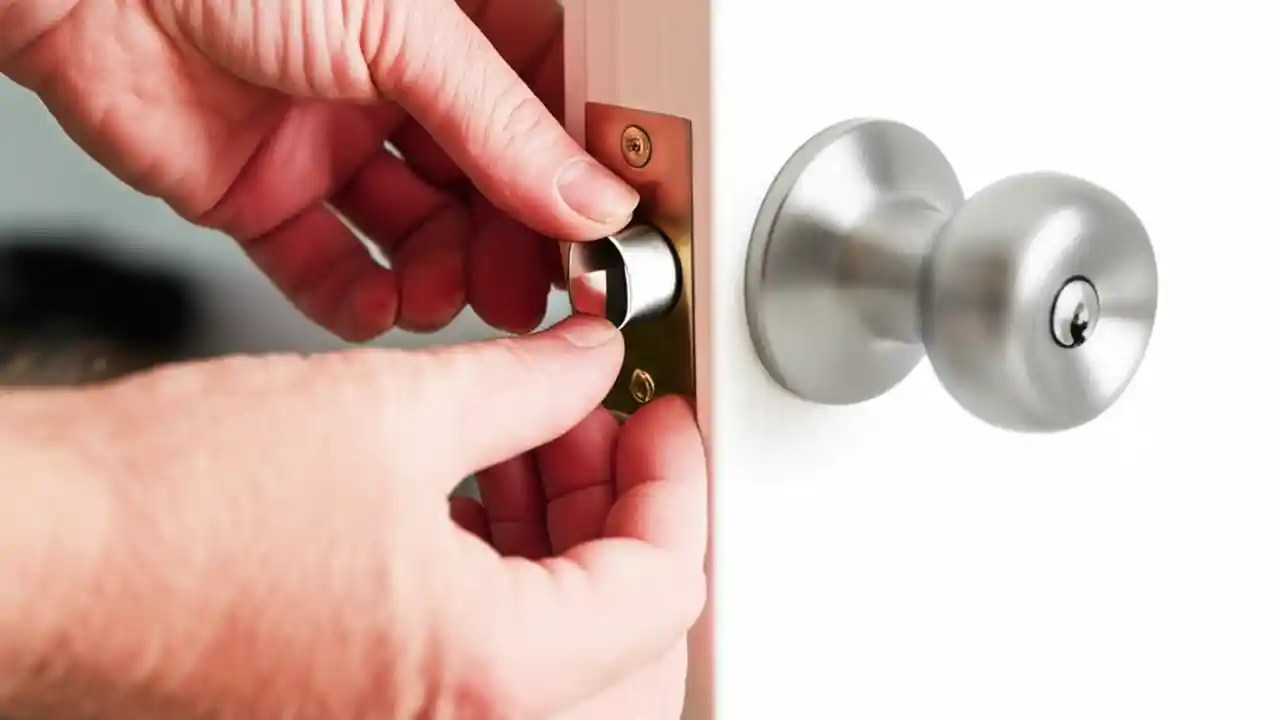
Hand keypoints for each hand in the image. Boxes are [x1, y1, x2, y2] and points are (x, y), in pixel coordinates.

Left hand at [0, 0, 638, 338]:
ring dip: (444, 277)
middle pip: (488, 186)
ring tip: (450, 295)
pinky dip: (357, 301)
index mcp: (451, 24)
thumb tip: (591, 199)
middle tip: (537, 286)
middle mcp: (397, 85)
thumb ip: (503, 125)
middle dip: (513, 242)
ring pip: (419, 234)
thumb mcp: (405, 29)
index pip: (545, 110)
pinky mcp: (265, 195)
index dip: (578, 176)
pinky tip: (381, 310)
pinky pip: (327, 266)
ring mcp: (333, 142)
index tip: (608, 234)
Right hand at [0, 318, 707, 718]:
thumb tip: (591, 365)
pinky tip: (474, 493)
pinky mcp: (368, 712)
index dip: (672, 479)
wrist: (48, 555)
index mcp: (492, 680)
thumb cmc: (172, 513)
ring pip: (559, 654)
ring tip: (529, 442)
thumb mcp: (396, 410)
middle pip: (626, 638)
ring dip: (564, 540)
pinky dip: (504, 579)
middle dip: (620, 513)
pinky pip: (484, 664)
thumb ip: (531, 385)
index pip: (661, 587)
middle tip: (595, 424)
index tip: (657, 416)